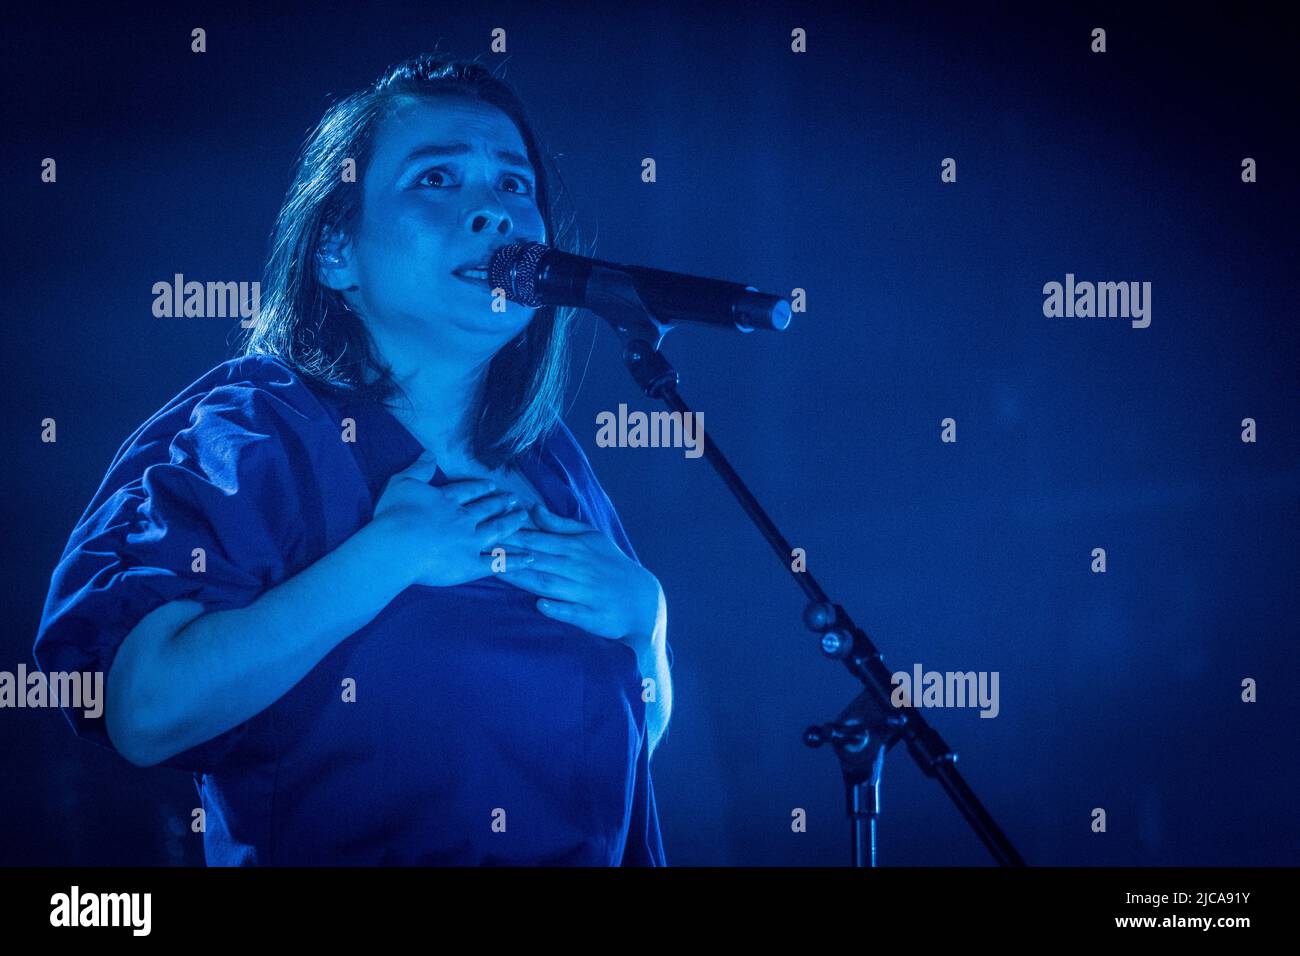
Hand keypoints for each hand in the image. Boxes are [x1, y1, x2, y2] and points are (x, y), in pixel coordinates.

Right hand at [369, 450, 533, 587]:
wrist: (397, 546)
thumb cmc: (394, 515)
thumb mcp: (402, 483)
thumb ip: (419, 469)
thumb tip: (430, 453)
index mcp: (447, 501)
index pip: (468, 492)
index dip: (481, 488)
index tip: (492, 485)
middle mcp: (464, 519)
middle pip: (486, 509)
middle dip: (501, 504)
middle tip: (515, 500)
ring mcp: (471, 543)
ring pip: (497, 531)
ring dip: (511, 524)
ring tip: (523, 519)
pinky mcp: (472, 565)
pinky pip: (498, 563)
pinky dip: (516, 561)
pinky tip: (530, 558)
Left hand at [497, 502, 664, 647]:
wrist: (641, 601)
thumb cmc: (611, 566)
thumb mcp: (591, 538)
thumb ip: (560, 525)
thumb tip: (533, 509)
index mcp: (574, 548)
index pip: (537, 539)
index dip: (512, 534)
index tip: (488, 528)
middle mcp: (576, 569)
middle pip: (537, 560)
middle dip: (510, 553)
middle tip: (482, 548)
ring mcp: (583, 593)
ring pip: (549, 585)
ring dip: (524, 579)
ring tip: (499, 574)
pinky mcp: (590, 616)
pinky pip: (572, 612)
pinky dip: (558, 608)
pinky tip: (541, 605)